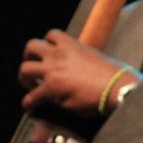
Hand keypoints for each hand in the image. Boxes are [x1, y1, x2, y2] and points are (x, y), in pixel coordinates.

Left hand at [18, 29, 136, 115]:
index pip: (51, 35)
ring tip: (30, 86)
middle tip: (32, 68)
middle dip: (28, 56)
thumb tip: (78, 69)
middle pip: (31, 46)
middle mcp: (58, 54)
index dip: (46, 43)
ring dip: (24, 78)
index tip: (47, 52)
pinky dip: (29, 102)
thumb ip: (81, 59)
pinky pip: (32, 96)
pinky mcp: (52, 88)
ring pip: (25, 69)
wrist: (117, 87)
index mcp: (71, 45)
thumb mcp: (96, 57)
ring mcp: (53, 70)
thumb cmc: (114, 75)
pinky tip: (31, 107)